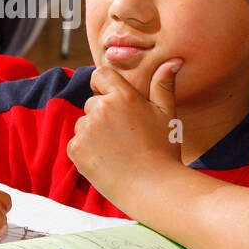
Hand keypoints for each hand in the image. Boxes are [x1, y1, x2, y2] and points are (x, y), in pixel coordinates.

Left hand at [67, 60, 183, 200]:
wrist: (152, 188)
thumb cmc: (163, 151)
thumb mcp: (166, 114)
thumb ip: (163, 85)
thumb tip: (173, 60)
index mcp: (122, 96)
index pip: (100, 75)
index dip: (104, 85)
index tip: (113, 100)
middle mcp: (100, 109)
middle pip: (93, 103)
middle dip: (103, 115)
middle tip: (124, 136)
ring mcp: (86, 129)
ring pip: (84, 123)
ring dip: (94, 133)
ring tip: (117, 150)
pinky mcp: (75, 149)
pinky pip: (77, 142)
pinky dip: (87, 150)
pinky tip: (107, 160)